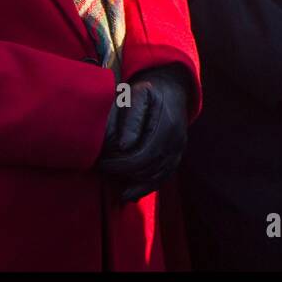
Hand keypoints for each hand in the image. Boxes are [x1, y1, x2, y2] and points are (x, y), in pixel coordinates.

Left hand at [98, 66, 190, 202]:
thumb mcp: (138, 95)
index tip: (102, 163)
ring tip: (114, 186)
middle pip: (148, 170)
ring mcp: (179, 151)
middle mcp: (176, 142)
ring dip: (135, 185)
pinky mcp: (177, 156)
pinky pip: (163, 178)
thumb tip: (124, 146)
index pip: (142, 157)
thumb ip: (131, 118)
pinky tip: (131, 193)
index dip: (120, 165)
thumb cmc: (150, 92)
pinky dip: (146, 187)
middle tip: (103, 170)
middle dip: (124, 174)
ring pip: (156, 178)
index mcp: (167, 127)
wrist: (173, 89)